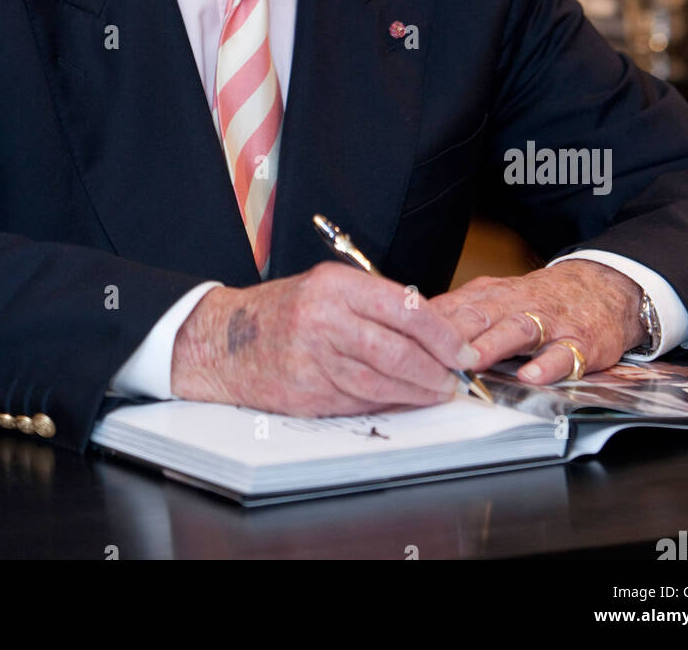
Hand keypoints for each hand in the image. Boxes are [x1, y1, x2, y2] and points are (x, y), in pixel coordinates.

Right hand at [170, 262, 478, 414]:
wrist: (224, 340)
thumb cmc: (283, 312)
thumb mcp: (326, 289)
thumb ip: (374, 306)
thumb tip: (432, 333)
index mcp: (334, 285)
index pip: (404, 308)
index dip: (441, 334)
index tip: (464, 349)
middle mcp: (323, 318)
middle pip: (396, 350)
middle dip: (436, 368)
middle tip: (456, 376)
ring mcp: (313, 358)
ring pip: (381, 382)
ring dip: (417, 391)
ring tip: (437, 391)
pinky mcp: (307, 392)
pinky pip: (359, 401)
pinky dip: (387, 402)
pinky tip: (402, 399)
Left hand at [427, 260, 646, 383]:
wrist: (600, 287)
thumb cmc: (538, 300)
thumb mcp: (494, 298)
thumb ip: (457, 313)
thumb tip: (409, 329)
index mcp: (490, 296)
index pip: (452, 308)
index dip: (426, 326)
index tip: (403, 341)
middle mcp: (515, 305)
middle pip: (479, 315)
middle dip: (453, 335)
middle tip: (430, 355)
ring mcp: (547, 323)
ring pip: (517, 329)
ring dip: (493, 346)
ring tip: (474, 363)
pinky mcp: (578, 341)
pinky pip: (563, 354)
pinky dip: (547, 366)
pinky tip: (531, 377)